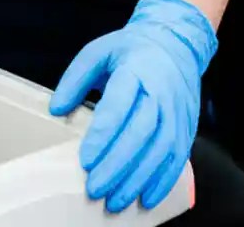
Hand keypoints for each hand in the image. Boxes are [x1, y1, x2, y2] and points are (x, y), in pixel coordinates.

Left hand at [49, 0, 217, 212]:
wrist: (176, 43)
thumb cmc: (130, 50)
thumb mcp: (98, 52)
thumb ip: (74, 79)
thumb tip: (56, 109)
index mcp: (135, 70)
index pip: (119, 105)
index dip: (103, 135)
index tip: (85, 159)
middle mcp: (160, 92)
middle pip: (141, 132)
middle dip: (118, 164)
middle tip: (95, 188)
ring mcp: (177, 111)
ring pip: (161, 150)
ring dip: (138, 179)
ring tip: (115, 200)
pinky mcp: (187, 127)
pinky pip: (178, 158)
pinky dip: (163, 181)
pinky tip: (146, 199)